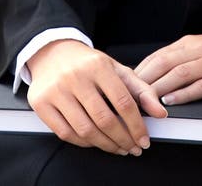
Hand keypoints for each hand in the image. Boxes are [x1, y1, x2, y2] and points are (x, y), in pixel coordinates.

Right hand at [26, 39, 166, 154]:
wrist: (53, 52)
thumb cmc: (87, 64)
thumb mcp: (116, 69)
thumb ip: (141, 90)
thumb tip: (160, 112)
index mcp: (97, 65)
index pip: (123, 101)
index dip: (137, 125)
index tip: (143, 139)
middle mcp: (75, 76)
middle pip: (104, 119)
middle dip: (123, 139)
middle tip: (132, 147)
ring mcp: (56, 90)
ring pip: (85, 130)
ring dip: (105, 145)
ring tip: (117, 147)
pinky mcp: (41, 103)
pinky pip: (66, 133)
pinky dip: (84, 143)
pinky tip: (95, 142)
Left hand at [134, 31, 201, 104]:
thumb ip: (183, 57)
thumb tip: (157, 73)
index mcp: (191, 42)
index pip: (159, 55)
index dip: (141, 70)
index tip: (126, 84)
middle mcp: (200, 49)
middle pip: (165, 63)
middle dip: (145, 80)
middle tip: (129, 95)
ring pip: (180, 74)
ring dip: (160, 87)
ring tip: (145, 101)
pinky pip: (201, 86)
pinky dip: (184, 94)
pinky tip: (171, 101)